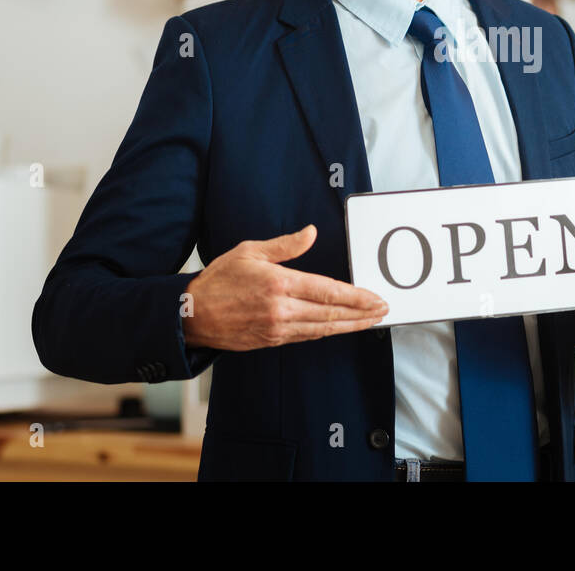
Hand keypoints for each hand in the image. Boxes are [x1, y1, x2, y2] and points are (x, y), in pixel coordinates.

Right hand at [182, 225, 387, 350]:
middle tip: (383, 310)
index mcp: (279, 284)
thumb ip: (285, 245)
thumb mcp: (249, 252)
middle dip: (362, 313)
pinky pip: (307, 336)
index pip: (328, 291)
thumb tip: (311, 232)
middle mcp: (282, 309)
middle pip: (332, 313)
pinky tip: (340, 327)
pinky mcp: (272, 341)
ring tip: (371, 322)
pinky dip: (328, 331)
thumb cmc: (218, 280)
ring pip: (323, 328)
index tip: (376, 297)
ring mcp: (278, 328)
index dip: (356, 297)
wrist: (190, 315)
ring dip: (351, 326)